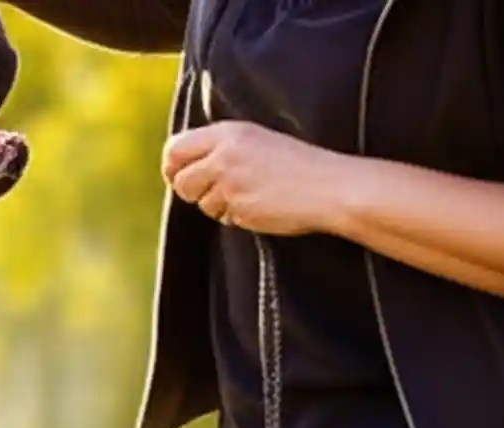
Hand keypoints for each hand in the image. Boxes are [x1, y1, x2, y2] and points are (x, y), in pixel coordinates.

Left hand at [162, 120, 347, 235]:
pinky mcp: (239, 208)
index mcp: (228, 133)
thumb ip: (221, 148)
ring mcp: (231, 184)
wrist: (330, 186)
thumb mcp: (257, 140)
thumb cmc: (298, 163)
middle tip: (213, 191)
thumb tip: (183, 166)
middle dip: (192, 191)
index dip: (172, 166)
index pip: (175, 149)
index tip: (179, 175)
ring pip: (201, 203)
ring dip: (218, 205)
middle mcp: (224, 156)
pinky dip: (236, 217)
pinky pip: (223, 218)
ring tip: (249, 195)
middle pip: (180, 181)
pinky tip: (260, 206)